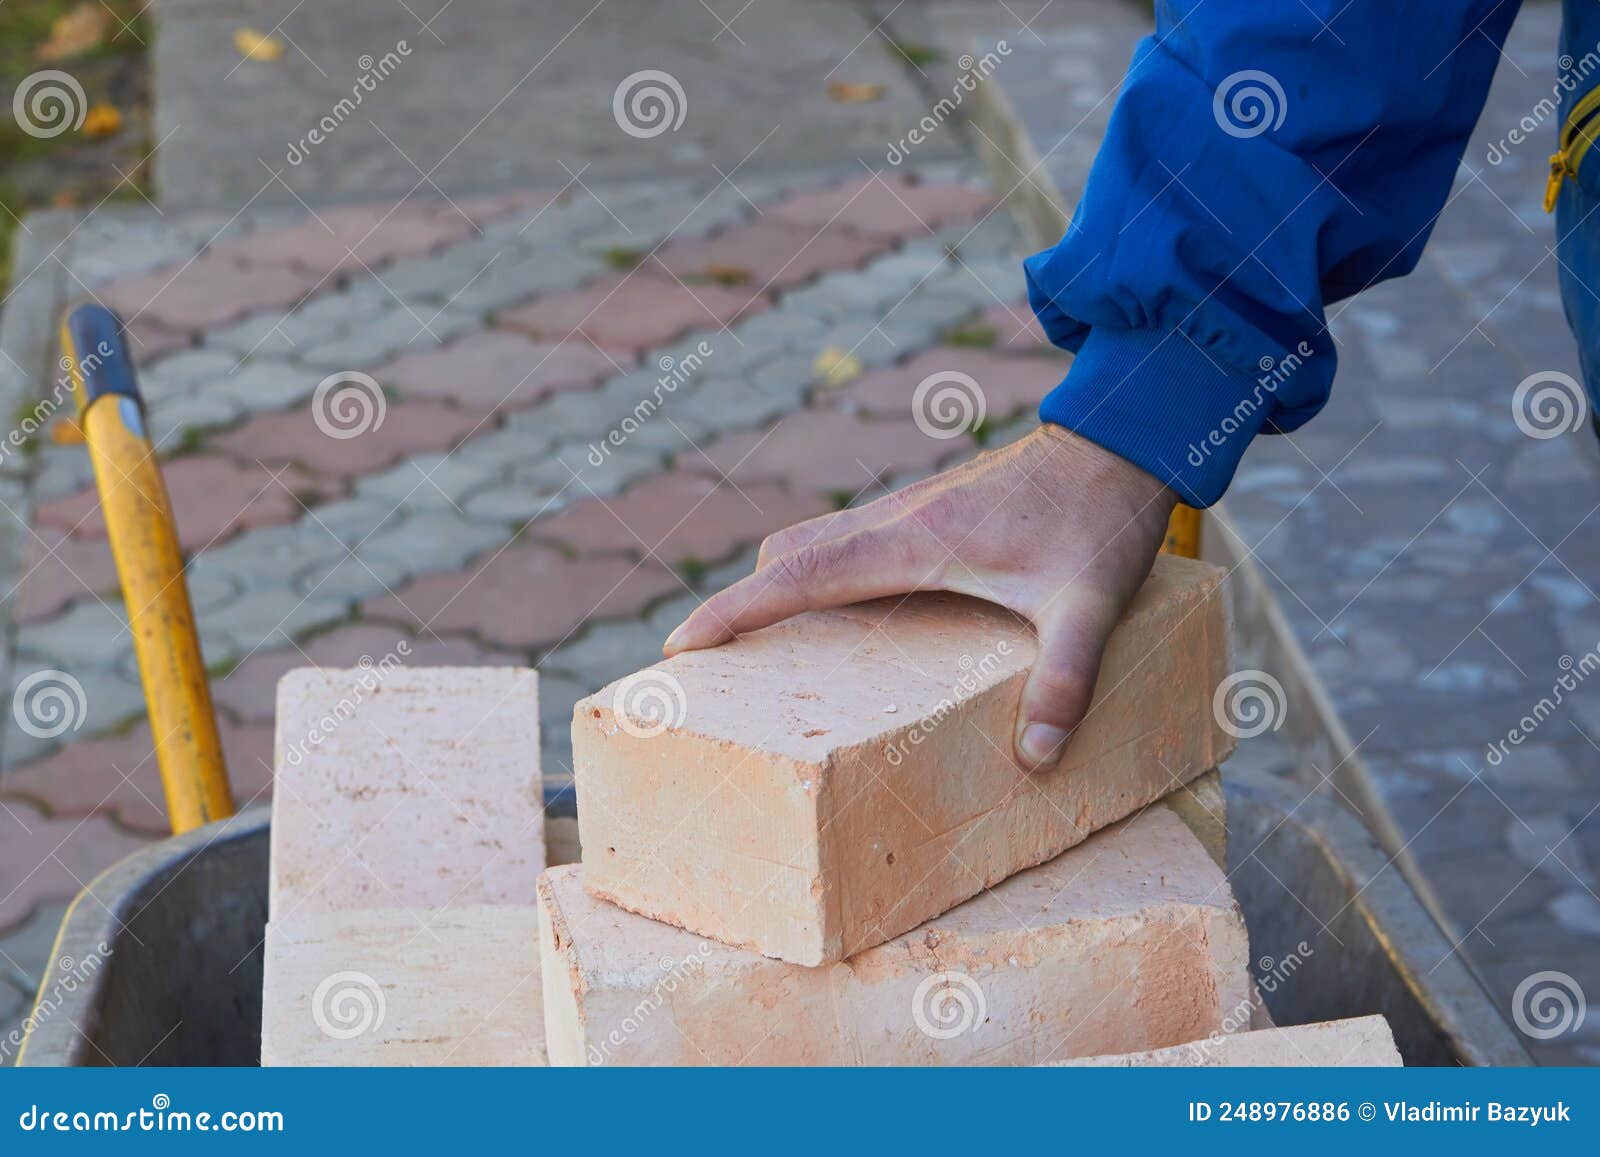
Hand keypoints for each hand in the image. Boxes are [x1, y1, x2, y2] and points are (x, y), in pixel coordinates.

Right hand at [663, 424, 1177, 769]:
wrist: (1118, 441)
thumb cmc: (1100, 519)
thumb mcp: (1090, 607)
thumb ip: (1064, 681)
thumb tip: (1036, 757)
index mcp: (915, 541)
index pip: (800, 575)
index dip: (735, 610)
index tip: (682, 643)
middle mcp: (897, 519)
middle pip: (789, 557)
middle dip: (741, 605)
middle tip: (708, 663)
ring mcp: (908, 509)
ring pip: (814, 543)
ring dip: (777, 586)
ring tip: (762, 646)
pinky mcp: (925, 511)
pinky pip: (845, 541)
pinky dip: (816, 573)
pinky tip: (841, 614)